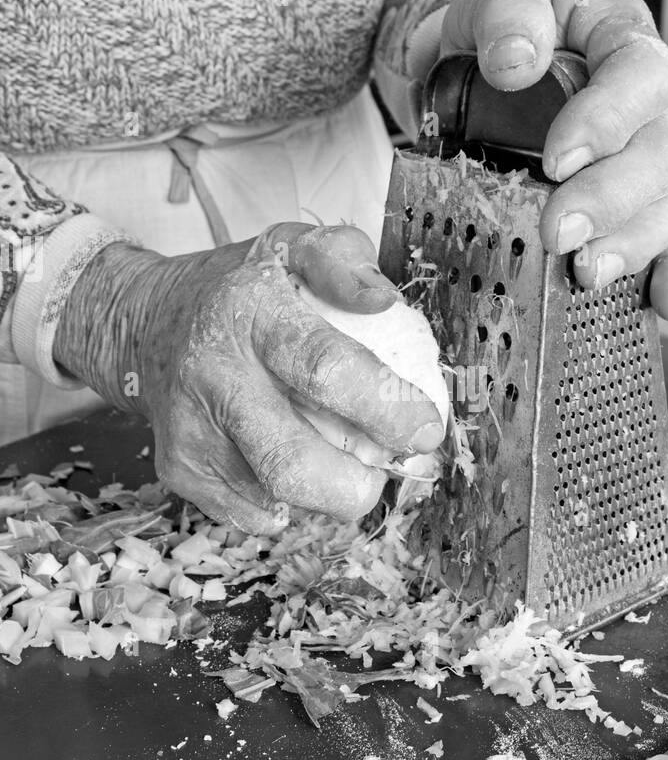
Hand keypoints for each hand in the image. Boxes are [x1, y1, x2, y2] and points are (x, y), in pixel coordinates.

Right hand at [54, 225, 443, 530]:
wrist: (148, 323)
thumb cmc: (239, 289)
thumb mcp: (291, 246)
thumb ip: (345, 261)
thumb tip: (384, 301)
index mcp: (250, 315)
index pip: (324, 369)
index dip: (384, 407)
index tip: (427, 430)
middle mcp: (213, 376)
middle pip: (291, 461)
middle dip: (356, 484)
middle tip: (389, 468)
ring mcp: (191, 431)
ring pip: (275, 497)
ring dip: (329, 494)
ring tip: (346, 463)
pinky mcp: (180, 470)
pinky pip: (253, 513)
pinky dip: (292, 502)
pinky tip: (295, 463)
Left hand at [440, 0, 667, 319]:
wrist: (470, 73)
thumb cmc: (490, 38)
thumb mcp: (487, 3)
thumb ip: (504, 13)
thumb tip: (518, 62)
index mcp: (620, 37)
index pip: (641, 72)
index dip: (609, 119)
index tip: (556, 160)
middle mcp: (649, 101)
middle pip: (664, 150)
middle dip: (612, 200)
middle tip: (558, 233)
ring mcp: (651, 157)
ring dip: (638, 242)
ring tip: (587, 271)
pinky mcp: (641, 206)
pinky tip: (667, 304)